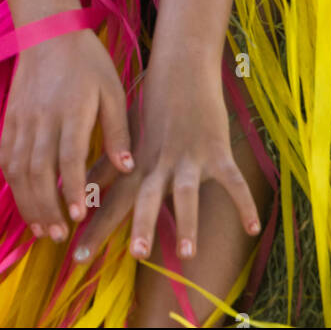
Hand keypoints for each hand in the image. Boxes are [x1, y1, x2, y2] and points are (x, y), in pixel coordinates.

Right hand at [0, 29, 134, 241]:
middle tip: (59, 234)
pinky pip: (7, 158)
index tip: (79, 215)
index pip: (69, 155)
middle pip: (39, 170)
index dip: (73, 187)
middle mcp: (42, 117)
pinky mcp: (10, 120)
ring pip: (18, 169)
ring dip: (28, 202)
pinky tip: (24, 202)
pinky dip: (13, 185)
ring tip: (42, 229)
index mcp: (72, 109)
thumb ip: (117, 129)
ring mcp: (22, 119)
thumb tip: (126, 168)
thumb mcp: (112, 89)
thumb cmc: (87, 61)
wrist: (47, 31)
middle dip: (47, 206)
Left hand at [71, 55, 260, 263]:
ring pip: (186, 192)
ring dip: (187, 221)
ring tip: (188, 254)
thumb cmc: (151, 107)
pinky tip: (253, 229)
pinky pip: (232, 181)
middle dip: (142, 225)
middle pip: (147, 198)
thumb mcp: (125, 139)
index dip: (94, 230)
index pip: (111, 202)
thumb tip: (77, 191)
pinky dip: (244, 203)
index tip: (77, 259)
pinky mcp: (217, 151)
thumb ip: (104, 169)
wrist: (182, 69)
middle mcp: (160, 164)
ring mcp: (189, 158)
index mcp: (136, 164)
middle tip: (136, 255)